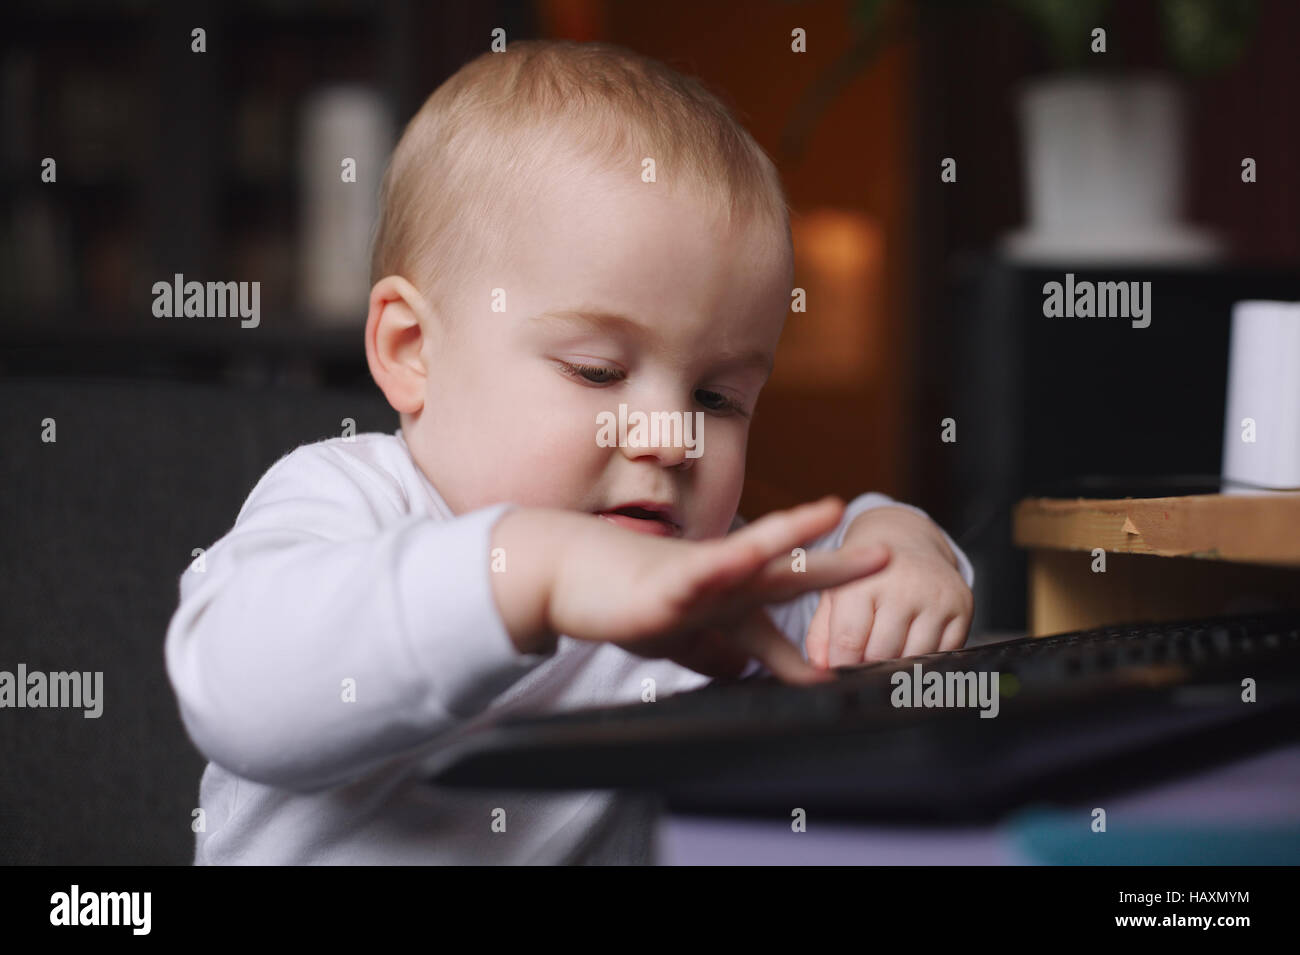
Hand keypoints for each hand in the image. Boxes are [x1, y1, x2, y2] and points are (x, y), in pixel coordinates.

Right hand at [505, 497, 889, 683]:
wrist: (563, 574)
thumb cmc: (618, 599)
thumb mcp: (674, 638)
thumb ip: (711, 653)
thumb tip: (746, 674)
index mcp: (725, 598)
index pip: (782, 618)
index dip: (819, 640)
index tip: (865, 651)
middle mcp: (720, 581)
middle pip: (787, 572)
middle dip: (838, 567)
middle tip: (888, 554)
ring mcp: (694, 576)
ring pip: (751, 552)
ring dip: (794, 534)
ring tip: (832, 510)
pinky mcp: (663, 581)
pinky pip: (700, 568)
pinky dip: (727, 561)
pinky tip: (751, 554)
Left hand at [805, 507, 971, 666]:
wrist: (905, 538)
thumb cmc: (863, 573)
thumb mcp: (834, 593)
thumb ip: (821, 633)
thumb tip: (821, 669)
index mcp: (863, 582)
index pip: (849, 641)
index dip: (840, 665)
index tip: (837, 673)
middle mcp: (903, 587)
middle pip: (881, 654)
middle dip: (866, 667)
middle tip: (862, 663)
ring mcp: (936, 597)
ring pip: (914, 658)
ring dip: (897, 666)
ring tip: (886, 653)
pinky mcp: (962, 606)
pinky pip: (944, 652)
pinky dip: (927, 658)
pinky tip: (913, 645)